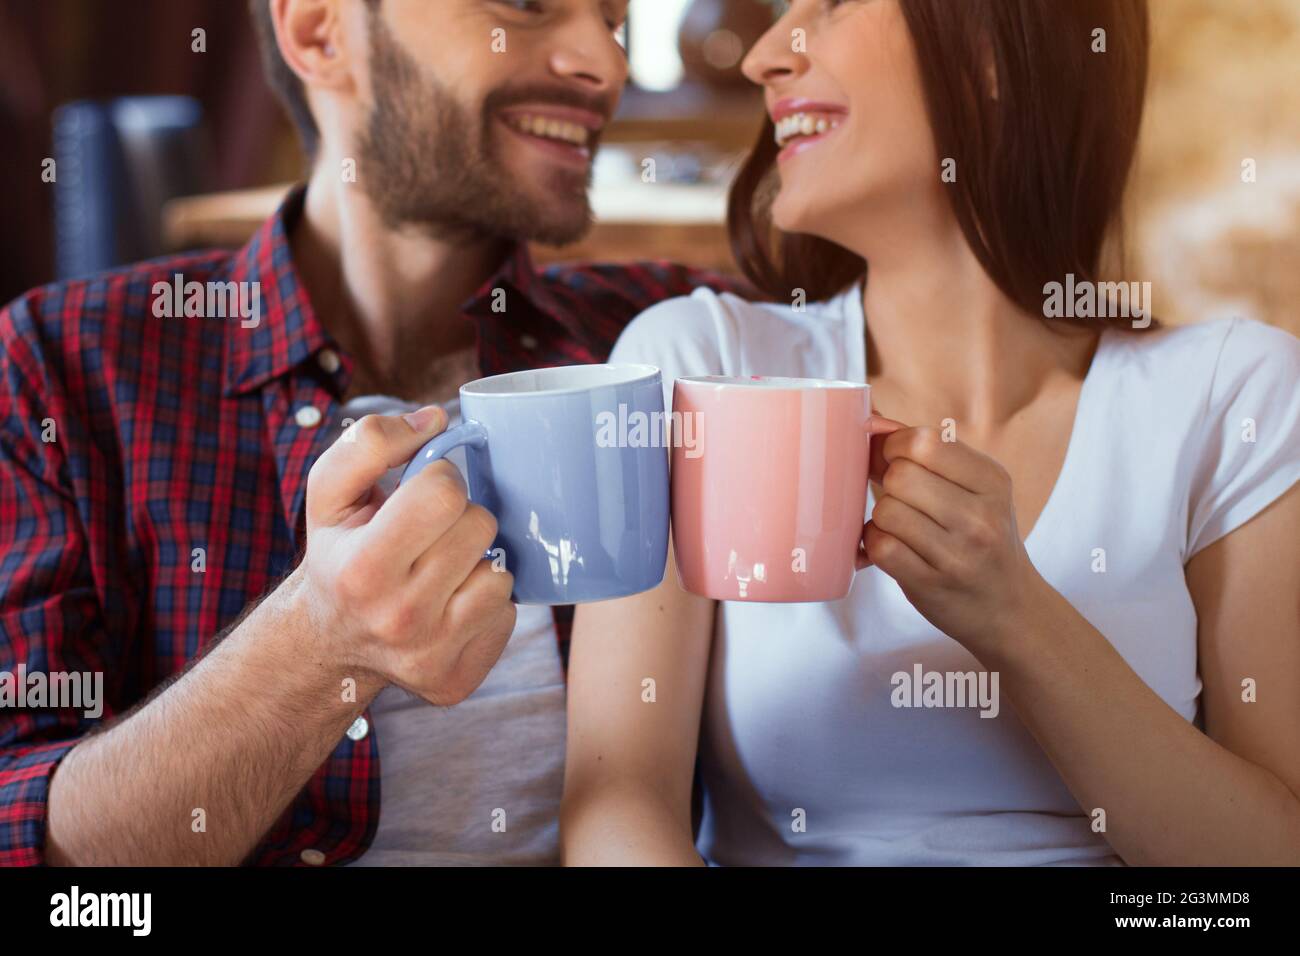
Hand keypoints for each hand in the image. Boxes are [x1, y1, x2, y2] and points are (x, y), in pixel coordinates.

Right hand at [290, 406, 515, 704]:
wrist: (330, 641)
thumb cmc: (340, 552)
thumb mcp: (330, 492)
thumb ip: (370, 440)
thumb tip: (435, 418)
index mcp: (363, 568)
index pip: (444, 493)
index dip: (438, 481)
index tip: (420, 495)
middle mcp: (398, 618)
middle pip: (479, 527)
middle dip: (459, 519)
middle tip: (428, 536)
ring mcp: (431, 655)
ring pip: (499, 574)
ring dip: (476, 563)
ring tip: (438, 572)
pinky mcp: (457, 679)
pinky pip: (507, 614)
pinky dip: (484, 602)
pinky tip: (449, 606)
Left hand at [858, 416, 1047, 651]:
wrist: (1011, 609)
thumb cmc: (983, 539)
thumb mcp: (976, 489)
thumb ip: (929, 453)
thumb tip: (871, 421)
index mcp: (993, 481)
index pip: (924, 442)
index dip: (894, 446)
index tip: (894, 459)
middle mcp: (981, 517)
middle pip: (900, 476)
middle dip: (888, 483)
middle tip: (902, 499)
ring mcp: (958, 554)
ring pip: (886, 512)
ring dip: (882, 517)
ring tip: (902, 527)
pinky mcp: (932, 584)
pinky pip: (880, 547)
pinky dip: (875, 544)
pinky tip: (893, 548)